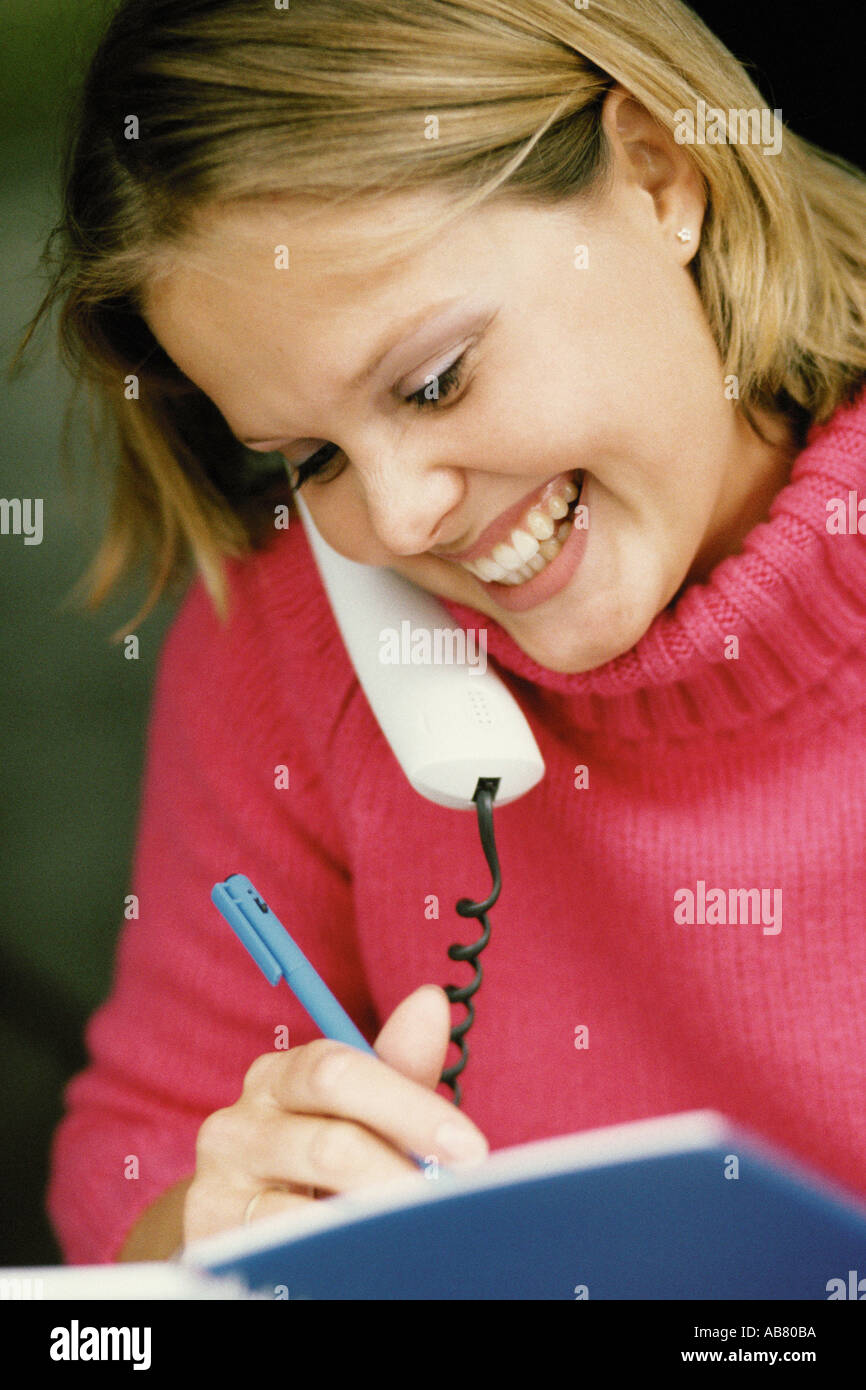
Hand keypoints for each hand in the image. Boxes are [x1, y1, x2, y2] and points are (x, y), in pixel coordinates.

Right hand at [182, 984, 488, 1243]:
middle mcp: (241, 1120)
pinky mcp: (211, 1233)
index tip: (468, 1149)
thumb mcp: (359, 1111)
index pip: (339, 1072)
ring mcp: (220, 1180)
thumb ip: (397, 1065)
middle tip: (448, 1200)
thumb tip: (432, 999)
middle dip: (399, 1173)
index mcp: (282, 1076)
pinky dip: (331, 1252)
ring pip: (306, 1206)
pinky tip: (362, 1255)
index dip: (410, 1109)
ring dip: (371, 1220)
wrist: (244, 1222)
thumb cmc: (319, 1156)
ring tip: (411, 1230)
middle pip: (330, 1143)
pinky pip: (281, 1247)